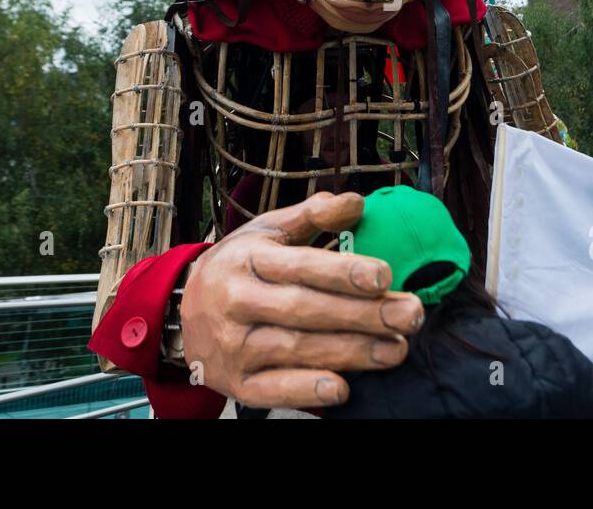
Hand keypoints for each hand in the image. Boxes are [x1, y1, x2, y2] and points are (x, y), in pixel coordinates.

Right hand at [179, 191, 423, 409]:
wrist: (181, 311)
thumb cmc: (238, 267)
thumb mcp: (266, 231)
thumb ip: (312, 215)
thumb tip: (357, 202)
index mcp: (249, 259)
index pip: (301, 265)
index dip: (343, 271)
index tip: (385, 276)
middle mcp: (238, 301)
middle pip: (306, 309)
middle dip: (363, 314)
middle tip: (411, 315)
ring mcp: (235, 345)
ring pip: (296, 349)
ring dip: (351, 352)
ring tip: (397, 350)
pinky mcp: (237, 382)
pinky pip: (272, 390)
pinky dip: (306, 390)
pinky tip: (342, 389)